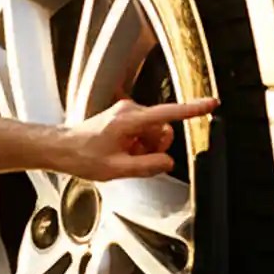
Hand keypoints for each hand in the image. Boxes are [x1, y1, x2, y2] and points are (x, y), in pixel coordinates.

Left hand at [58, 98, 218, 180]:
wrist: (62, 148)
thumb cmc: (83, 156)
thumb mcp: (117, 169)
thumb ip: (147, 166)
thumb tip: (167, 162)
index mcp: (130, 120)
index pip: (169, 114)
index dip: (193, 109)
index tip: (211, 103)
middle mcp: (130, 110)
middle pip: (163, 128)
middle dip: (156, 146)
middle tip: (136, 159)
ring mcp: (126, 112)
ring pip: (154, 131)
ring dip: (146, 147)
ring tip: (125, 156)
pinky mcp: (124, 117)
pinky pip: (143, 131)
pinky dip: (138, 144)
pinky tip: (122, 152)